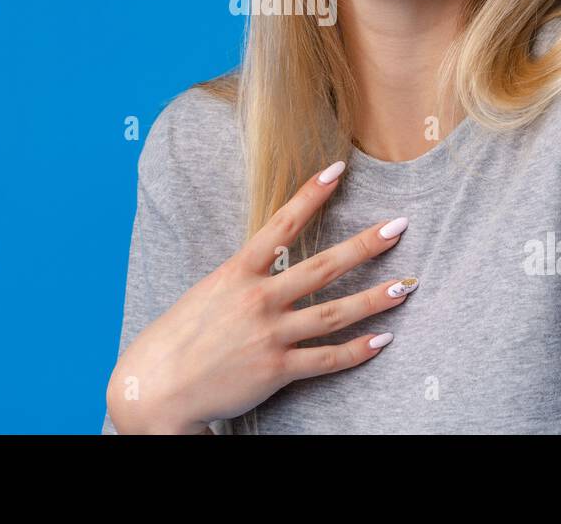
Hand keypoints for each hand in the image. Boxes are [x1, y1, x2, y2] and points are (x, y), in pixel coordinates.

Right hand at [105, 160, 414, 433]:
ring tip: (404, 286)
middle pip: (323, 266)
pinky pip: (326, 359)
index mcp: (237, 272)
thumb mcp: (208, 293)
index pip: (282, 224)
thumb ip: (243, 278)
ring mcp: (270, 334)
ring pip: (334, 313)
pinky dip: (357, 350)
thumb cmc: (178, 338)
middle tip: (399, 226)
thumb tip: (271, 264)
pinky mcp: (276, 370)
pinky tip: (382, 340)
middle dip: (365, 244)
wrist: (156, 388)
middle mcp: (258, 299)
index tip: (338, 170)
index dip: (311, 195)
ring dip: (373, 298)